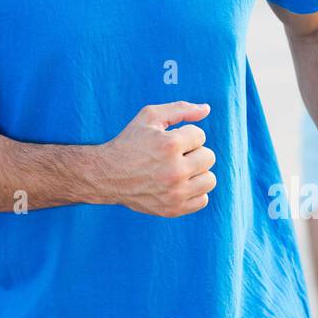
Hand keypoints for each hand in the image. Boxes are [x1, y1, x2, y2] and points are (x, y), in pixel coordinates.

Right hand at [98, 101, 215, 216]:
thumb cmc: (129, 143)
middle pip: (209, 157)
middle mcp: (174, 171)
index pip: (200, 136)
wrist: (107, 176)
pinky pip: (203, 199)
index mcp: (169, 145)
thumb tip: (207, 109)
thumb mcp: (149, 117)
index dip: (185, 135)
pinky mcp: (174, 209)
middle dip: (193, 152)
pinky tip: (179, 185)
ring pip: (209, 179)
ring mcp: (175, 193)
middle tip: (175, 156)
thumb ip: (180, 108)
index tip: (170, 141)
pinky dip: (194, 192)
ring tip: (180, 170)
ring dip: (197, 173)